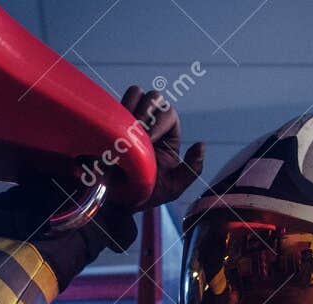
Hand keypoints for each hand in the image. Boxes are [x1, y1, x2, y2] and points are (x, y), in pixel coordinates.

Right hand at [119, 85, 205, 210]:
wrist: (118, 201)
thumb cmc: (147, 193)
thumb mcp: (175, 187)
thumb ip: (192, 169)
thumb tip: (201, 145)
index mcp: (168, 132)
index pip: (168, 113)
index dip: (158, 123)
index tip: (147, 141)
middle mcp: (151, 121)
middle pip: (154, 96)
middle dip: (145, 112)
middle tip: (135, 133)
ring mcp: (131, 118)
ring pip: (135, 93)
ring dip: (130, 107)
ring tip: (123, 131)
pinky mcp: (112, 122)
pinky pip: (113, 104)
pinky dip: (112, 112)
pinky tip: (110, 132)